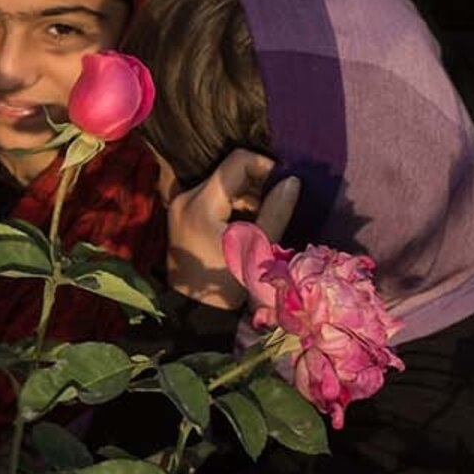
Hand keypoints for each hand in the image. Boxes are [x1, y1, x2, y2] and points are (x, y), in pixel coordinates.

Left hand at [166, 150, 299, 310]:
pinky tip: (248, 224)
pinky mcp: (183, 216)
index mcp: (200, 203)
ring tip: (264, 218)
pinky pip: (214, 198)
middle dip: (257, 184)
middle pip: (229, 172)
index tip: (283, 183)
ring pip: (223, 185)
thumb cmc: (227, 282)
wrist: (196, 311)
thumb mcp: (257, 246)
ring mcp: (181, 205)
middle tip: (277, 203)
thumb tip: (293, 180)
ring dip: (247, 196)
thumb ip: (276, 210)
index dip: (265, 166)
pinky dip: (234, 205)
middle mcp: (185, 197)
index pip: (237, 162)